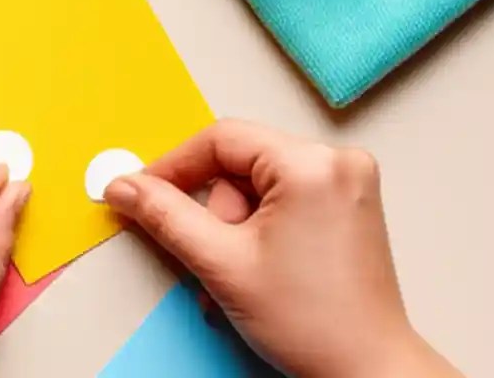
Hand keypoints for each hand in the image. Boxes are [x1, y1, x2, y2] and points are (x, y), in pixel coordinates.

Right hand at [103, 120, 461, 377]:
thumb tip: (126, 187)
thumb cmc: (316, 325)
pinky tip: (263, 266)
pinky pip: (284, 197)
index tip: (142, 191)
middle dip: (217, 212)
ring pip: (259, 184)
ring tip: (247, 273)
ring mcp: (349, 182)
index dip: (174, 166)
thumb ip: (165, 216)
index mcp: (312, 164)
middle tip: (218, 257)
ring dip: (236, 227)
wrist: (366, 370)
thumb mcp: (221, 264)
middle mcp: (338, 162)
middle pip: (241, 162)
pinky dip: (260, 227)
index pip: (222, 139)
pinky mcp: (349, 204)